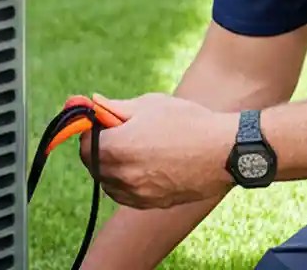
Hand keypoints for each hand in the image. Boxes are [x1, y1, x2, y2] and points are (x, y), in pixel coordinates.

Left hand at [77, 93, 236, 209]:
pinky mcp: (149, 204)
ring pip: (108, 181)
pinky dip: (126, 182)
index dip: (92, 130)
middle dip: (100, 148)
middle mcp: (121, 174)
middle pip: (93, 163)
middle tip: (120, 134)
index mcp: (117, 146)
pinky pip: (125, 194)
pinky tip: (145, 166)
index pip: (84, 142)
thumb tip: (92, 103)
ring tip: (137, 150)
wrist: (222, 152)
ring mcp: (135, 193)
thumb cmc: (187, 122)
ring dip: (112, 167)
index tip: (104, 123)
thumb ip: (116, 107)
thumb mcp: (150, 105)